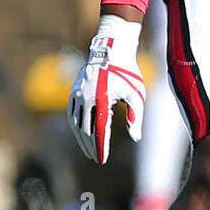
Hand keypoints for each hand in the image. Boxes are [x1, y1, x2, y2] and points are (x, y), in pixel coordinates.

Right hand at [68, 15, 144, 162]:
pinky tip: (82, 134)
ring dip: (81, 139)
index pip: (99, 130)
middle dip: (90, 147)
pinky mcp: (73, 91)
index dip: (101, 147)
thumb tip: (135, 137)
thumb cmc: (128, 73)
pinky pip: (72, 114)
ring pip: (76, 123)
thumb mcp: (137, 94)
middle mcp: (86, 98)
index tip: (103, 159)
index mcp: (102, 99)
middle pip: (86, 130)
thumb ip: (136, 116)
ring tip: (89, 150)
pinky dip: (76, 127)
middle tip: (96, 159)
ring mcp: (77, 94)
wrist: (112, 50)